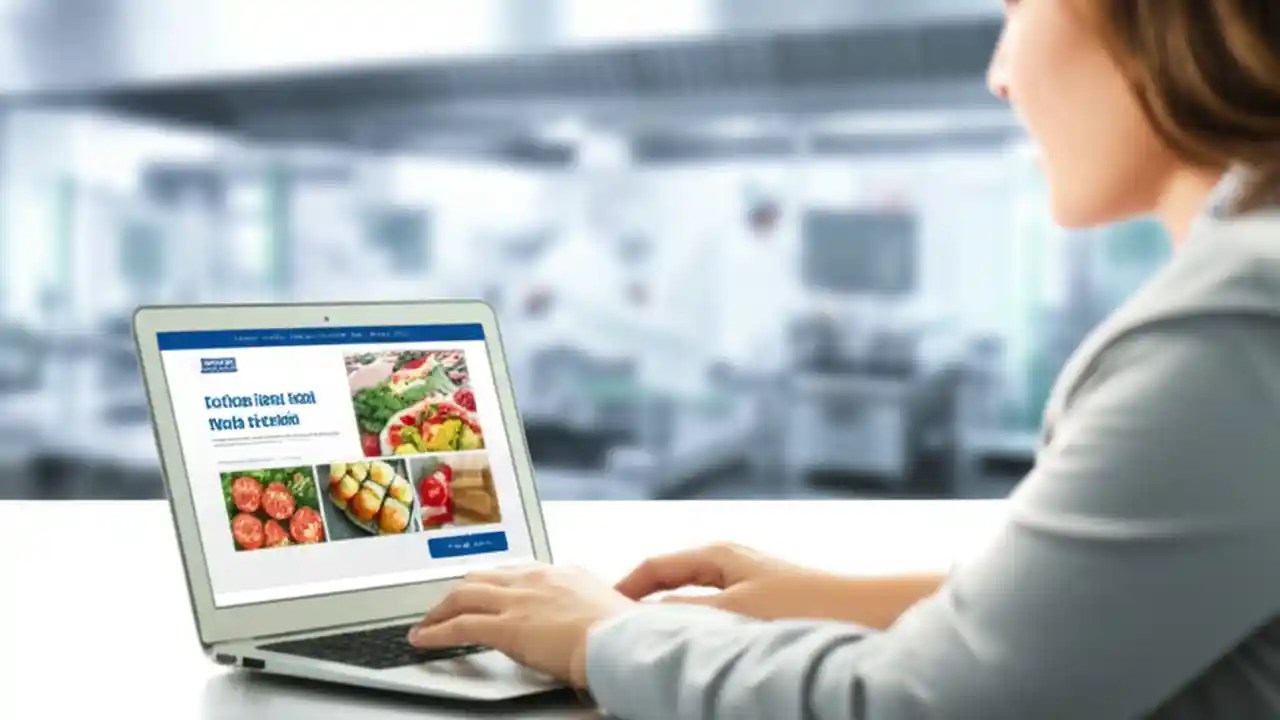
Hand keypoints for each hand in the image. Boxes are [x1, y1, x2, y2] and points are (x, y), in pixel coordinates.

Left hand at [407, 564, 634, 686]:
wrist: (620, 640)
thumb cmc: (622, 632)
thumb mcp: (607, 607)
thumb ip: (586, 609)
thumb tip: (585, 621)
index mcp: (561, 573)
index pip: (517, 573)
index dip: (496, 584)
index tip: (487, 592)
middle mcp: (535, 578)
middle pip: (483, 577)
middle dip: (461, 591)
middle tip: (447, 605)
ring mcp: (518, 599)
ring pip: (464, 595)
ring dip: (441, 609)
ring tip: (428, 622)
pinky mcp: (506, 626)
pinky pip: (459, 626)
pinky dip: (436, 632)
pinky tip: (423, 639)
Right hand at [616, 542, 843, 620]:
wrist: (860, 611)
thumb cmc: (804, 604)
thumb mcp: (733, 611)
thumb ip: (686, 615)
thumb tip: (644, 619)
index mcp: (718, 553)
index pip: (655, 565)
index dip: (625, 587)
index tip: (600, 607)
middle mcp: (729, 559)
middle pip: (670, 578)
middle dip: (642, 600)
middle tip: (617, 624)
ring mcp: (745, 578)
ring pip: (690, 597)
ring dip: (669, 615)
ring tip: (649, 637)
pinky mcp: (759, 598)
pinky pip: (710, 608)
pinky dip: (693, 623)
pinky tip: (693, 644)